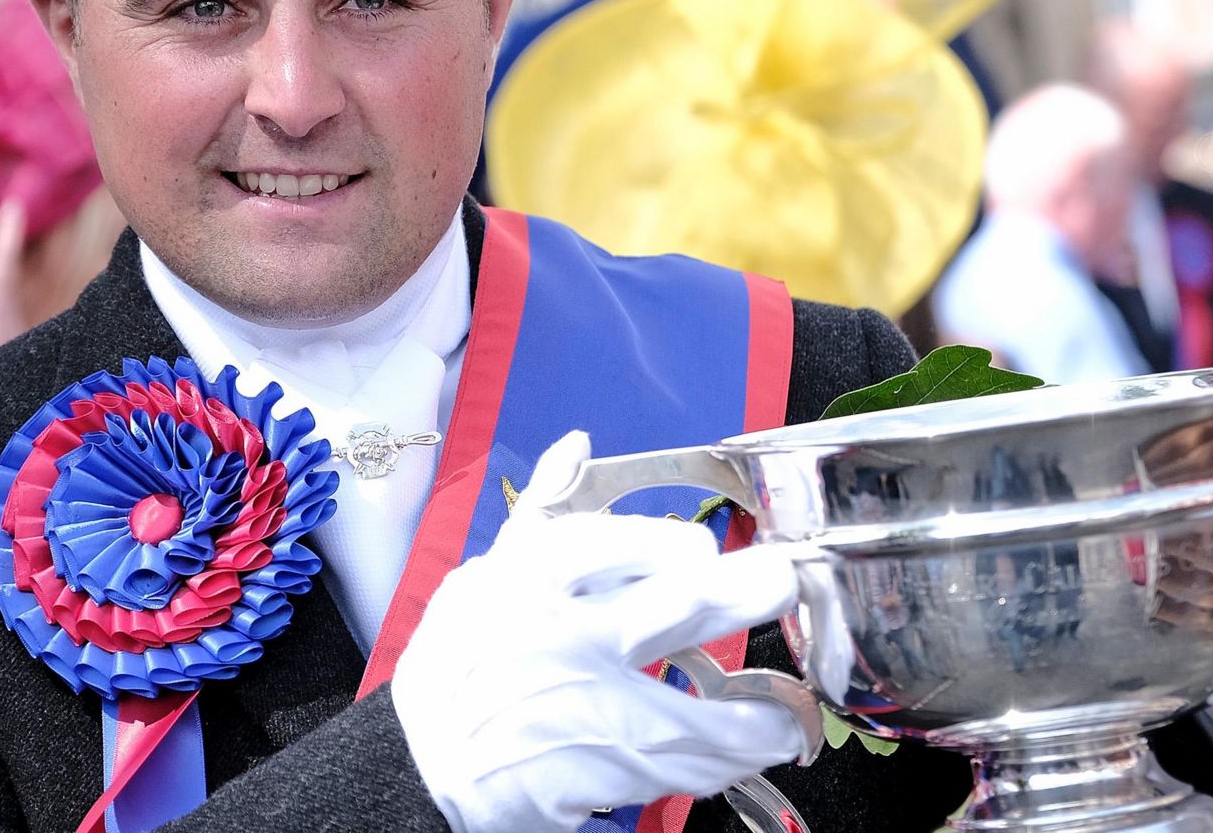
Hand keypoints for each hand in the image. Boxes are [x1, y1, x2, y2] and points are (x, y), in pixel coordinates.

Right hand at [393, 432, 805, 832]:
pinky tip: (763, 744)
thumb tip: (576, 442)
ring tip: (793, 709)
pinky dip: (730, 755)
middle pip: (674, 604)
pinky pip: (680, 764)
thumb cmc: (464, 662)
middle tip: (782, 581)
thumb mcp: (486, 575)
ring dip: (755, 711)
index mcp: (527, 578)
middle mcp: (554, 635)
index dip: (670, 547)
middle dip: (742, 591)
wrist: (419, 765)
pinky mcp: (589, 770)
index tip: (702, 552)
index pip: (614, 541)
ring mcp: (575, 707)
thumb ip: (541, 513)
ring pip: (690, 705)